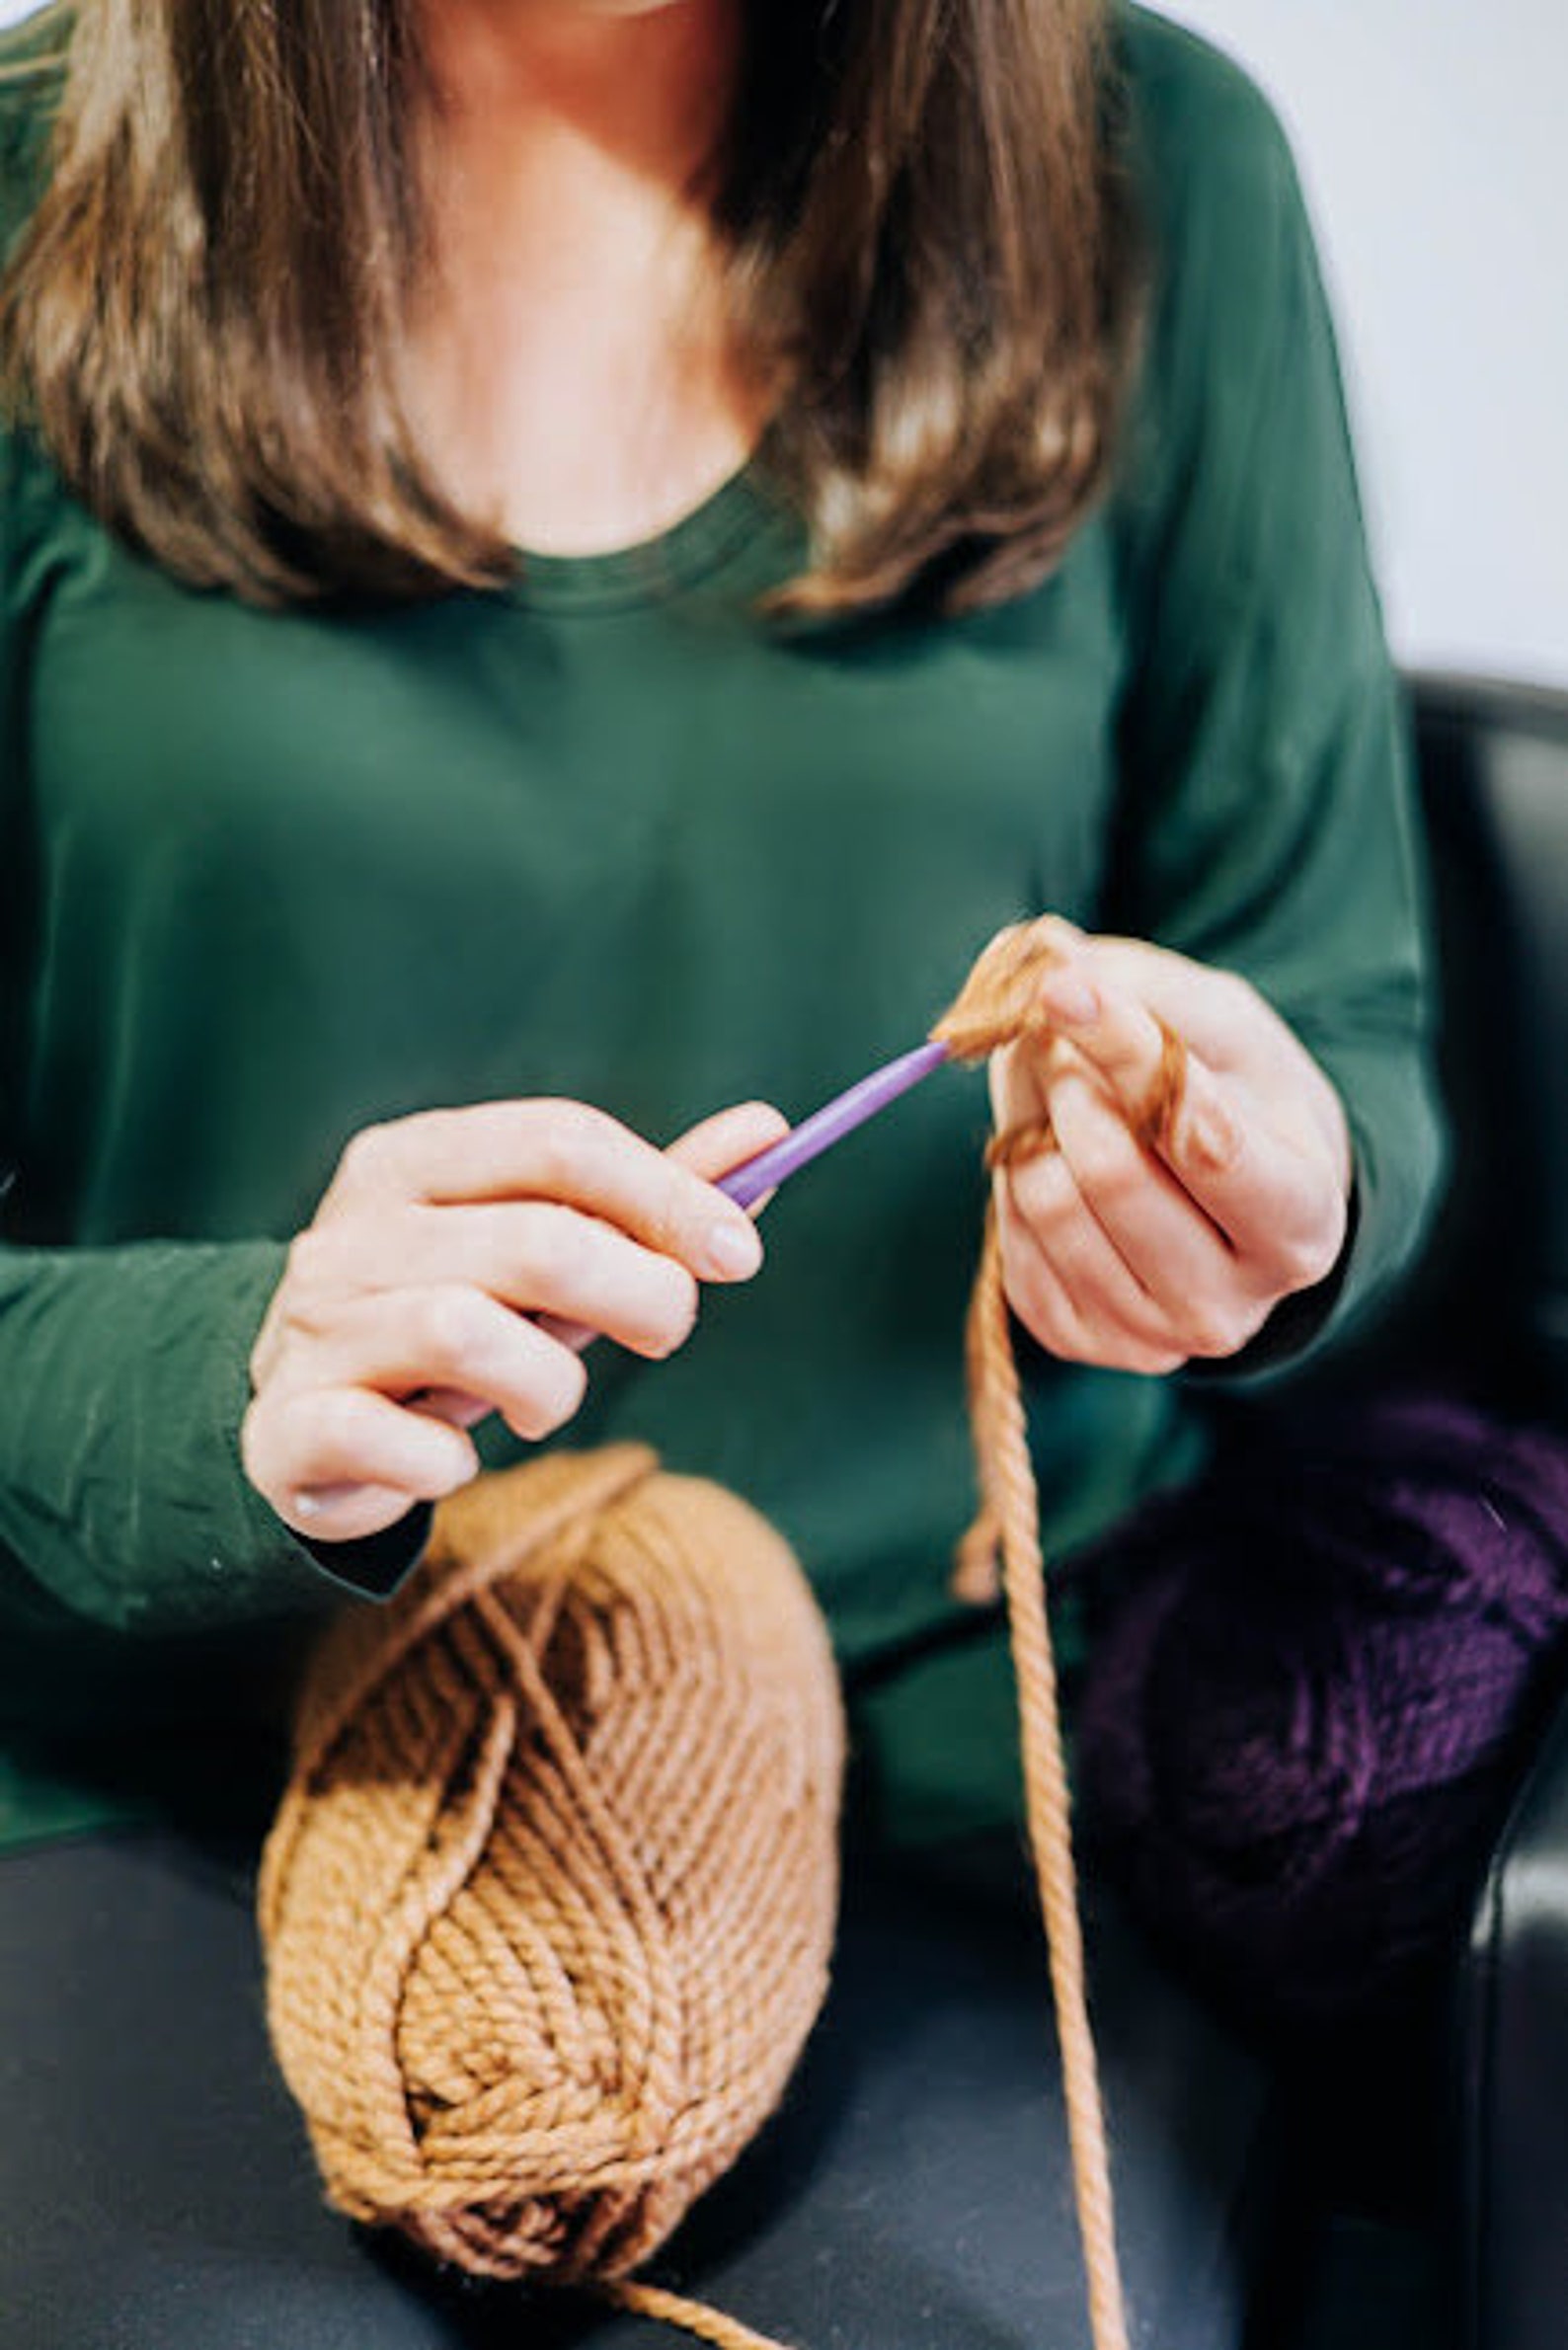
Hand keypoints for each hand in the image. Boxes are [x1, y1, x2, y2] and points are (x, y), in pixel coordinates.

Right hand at [241, 1096, 786, 1544]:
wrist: (301, 1419)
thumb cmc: (454, 1316)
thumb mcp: (546, 1248)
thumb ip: (649, 1200)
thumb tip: (769, 1131)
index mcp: (413, 1159)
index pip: (560, 1142)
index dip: (667, 1195)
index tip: (741, 1252)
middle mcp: (352, 1230)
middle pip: (537, 1238)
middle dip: (638, 1294)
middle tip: (666, 1333)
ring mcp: (314, 1325)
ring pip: (467, 1333)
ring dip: (546, 1386)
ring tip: (543, 1402)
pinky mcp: (291, 1427)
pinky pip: (403, 1445)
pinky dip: (450, 1465)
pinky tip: (451, 1459)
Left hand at [988, 922, 1351, 1373]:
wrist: (1233, 1202)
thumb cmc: (1243, 1100)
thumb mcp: (1227, 1029)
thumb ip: (1151, 994)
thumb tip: (1053, 968)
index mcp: (1299, 1224)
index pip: (1203, 1141)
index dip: (1125, 1055)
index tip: (1062, 988)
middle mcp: (1231, 1306)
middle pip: (1110, 1177)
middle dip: (1067, 1079)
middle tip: (1054, 1026)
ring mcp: (1152, 1337)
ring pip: (1049, 1205)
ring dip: (1029, 1118)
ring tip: (1054, 1080)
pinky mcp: (1081, 1340)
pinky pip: (1012, 1241)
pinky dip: (1016, 1173)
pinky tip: (1050, 1150)